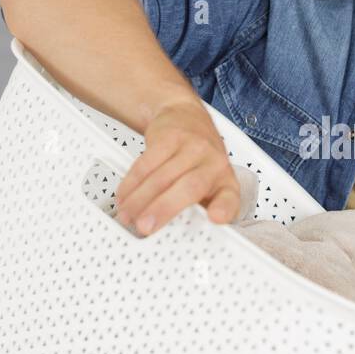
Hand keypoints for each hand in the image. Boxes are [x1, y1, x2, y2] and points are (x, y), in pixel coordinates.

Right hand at [114, 98, 240, 234]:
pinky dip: (132, 182)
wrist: (186, 116)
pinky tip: (125, 194)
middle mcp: (213, 163)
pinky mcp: (170, 136)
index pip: (229, 198)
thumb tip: (175, 237)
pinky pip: (146, 162)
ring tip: (127, 215)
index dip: (224, 209)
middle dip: (163, 209)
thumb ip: (197, 210)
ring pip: (162, 177)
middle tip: (144, 227)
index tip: (215, 218)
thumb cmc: (198, 160)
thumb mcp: (208, 186)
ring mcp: (192, 147)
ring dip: (139, 199)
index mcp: (226, 182)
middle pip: (189, 188)